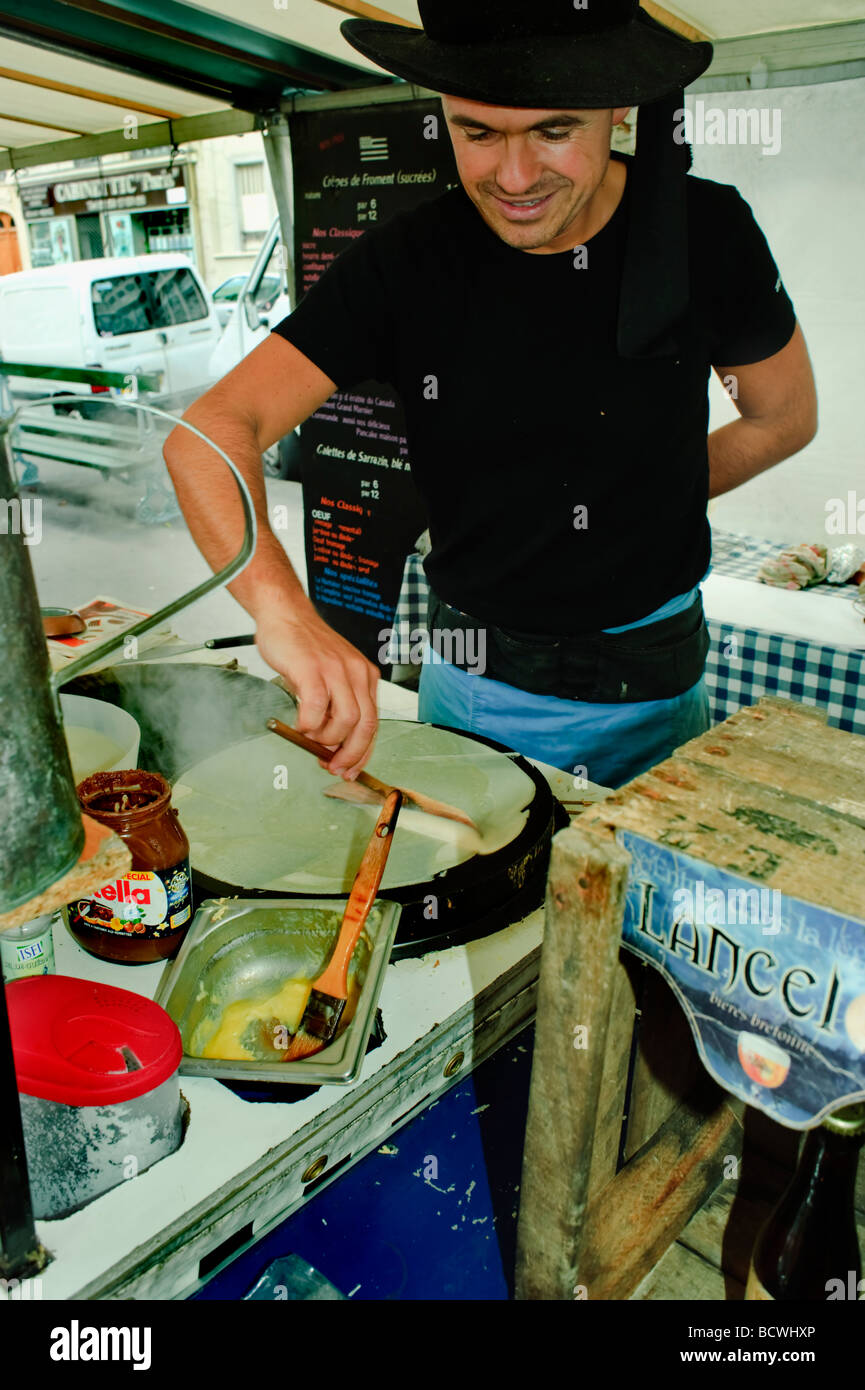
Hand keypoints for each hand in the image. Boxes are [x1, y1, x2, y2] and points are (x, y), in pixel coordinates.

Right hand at [255, 608, 378, 776]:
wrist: (286, 614)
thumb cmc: (304, 647)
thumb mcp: (331, 675)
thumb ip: (336, 704)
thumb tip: (333, 744)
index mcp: (365, 676)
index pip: (374, 723)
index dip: (363, 752)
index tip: (351, 768)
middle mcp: (356, 673)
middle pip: (365, 725)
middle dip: (350, 753)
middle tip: (332, 766)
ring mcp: (336, 670)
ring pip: (346, 720)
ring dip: (327, 739)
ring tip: (310, 739)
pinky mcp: (312, 669)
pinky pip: (316, 707)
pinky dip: (309, 725)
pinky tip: (299, 726)